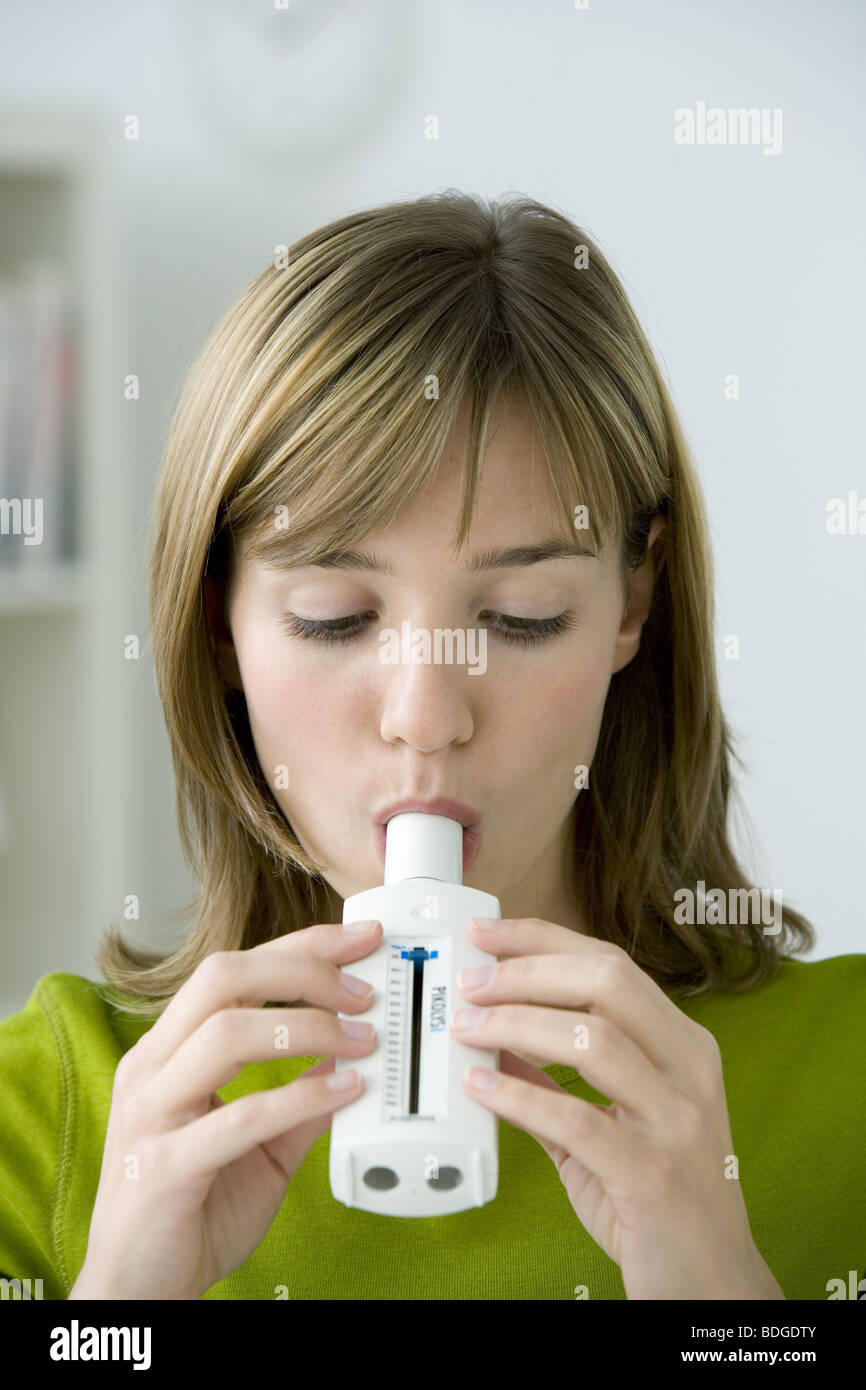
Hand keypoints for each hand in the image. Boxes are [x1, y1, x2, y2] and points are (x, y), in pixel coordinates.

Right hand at [69, 921, 382, 1299]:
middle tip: (364, 991)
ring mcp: (152, 1114)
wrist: (140, 1288)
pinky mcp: (165, 1166)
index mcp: (169, 1050)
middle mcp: (152, 1068)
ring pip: (227, 1032)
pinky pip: (239, 1115)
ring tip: (362, 1041)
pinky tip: (343, 1091)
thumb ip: (302, 1100)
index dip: (301, 946)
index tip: (360, 939)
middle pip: (223, 977)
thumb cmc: (192, 1208)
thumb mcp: (261, 1144)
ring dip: (308, 1027)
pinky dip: (299, 1096)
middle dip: (303, 970)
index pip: (233, 969)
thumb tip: (356, 1057)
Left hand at [450, 917, 784, 1300]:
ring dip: (517, 1024)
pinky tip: (481, 1088)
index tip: (486, 932)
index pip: (611, 964)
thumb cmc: (657, 1196)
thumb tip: (489, 1032)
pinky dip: (521, 1098)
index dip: (542, 940)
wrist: (710, 1281)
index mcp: (682, 1045)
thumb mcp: (611, 1121)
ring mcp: (678, 1122)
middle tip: (470, 982)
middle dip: (528, 972)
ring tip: (465, 1029)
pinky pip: (579, 1122)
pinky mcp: (655, 1177)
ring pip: (595, 1040)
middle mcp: (689, 1070)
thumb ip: (554, 1078)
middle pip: (608, 982)